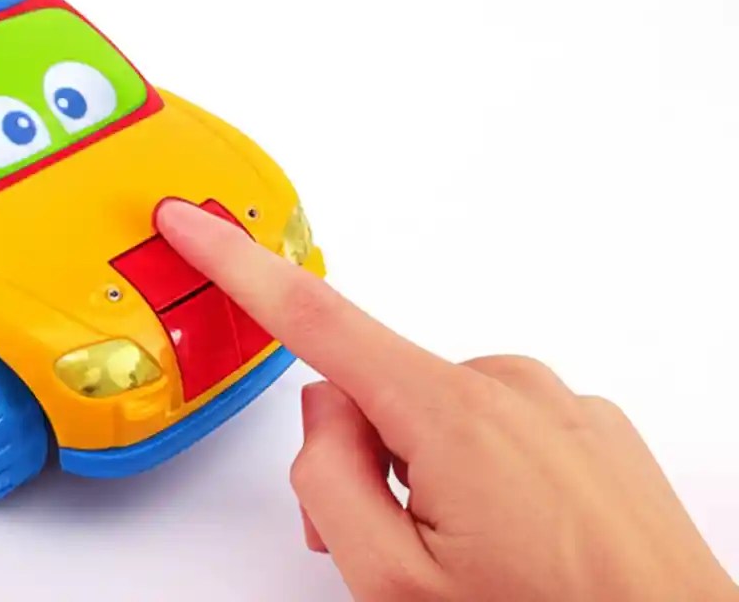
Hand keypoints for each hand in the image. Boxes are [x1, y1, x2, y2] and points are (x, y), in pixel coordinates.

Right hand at [157, 201, 737, 601]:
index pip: (316, 319)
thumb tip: (328, 411)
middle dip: (359, 459)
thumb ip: (328, 480)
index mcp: (451, 415)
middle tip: (392, 550)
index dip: (240, 265)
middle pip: (377, 393)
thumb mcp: (390, 580)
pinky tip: (512, 543)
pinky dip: (482, 475)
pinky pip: (500, 427)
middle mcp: (510, 390)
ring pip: (438, 414)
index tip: (196, 221)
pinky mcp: (592, 430)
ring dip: (423, 474)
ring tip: (464, 560)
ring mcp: (559, 408)